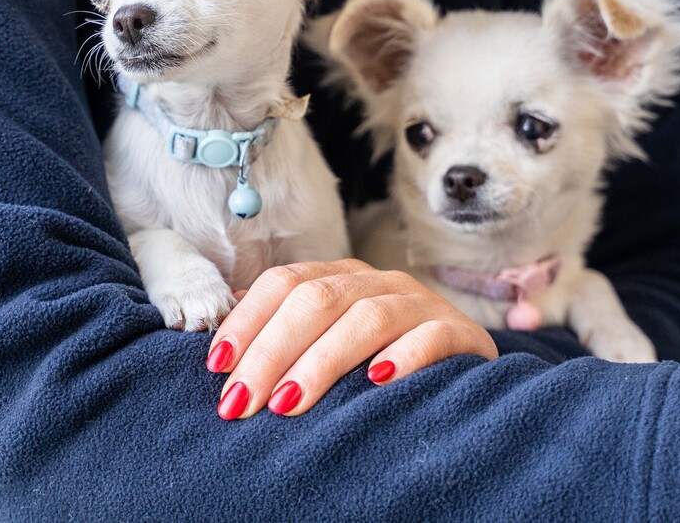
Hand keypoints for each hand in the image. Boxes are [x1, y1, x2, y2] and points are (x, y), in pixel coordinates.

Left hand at [204, 259, 498, 419]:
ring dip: (322, 361)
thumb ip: (284, 331)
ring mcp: (420, 303)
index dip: (248, 321)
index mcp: (340, 276)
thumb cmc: (379, 360)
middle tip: (242, 402)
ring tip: (289, 403)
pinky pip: (432, 336)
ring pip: (367, 316)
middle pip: (317, 299)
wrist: (462, 366)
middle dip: (272, 351)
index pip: (285, 282)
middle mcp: (377, 281)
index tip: (217, 365)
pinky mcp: (460, 332)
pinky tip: (378, 382)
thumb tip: (223, 335)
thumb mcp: (329, 340)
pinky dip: (404, 356)